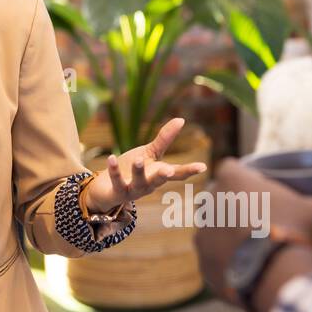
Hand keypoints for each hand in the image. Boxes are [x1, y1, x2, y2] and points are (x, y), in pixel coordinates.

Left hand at [85, 118, 204, 212]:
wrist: (108, 188)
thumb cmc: (132, 168)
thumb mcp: (150, 153)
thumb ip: (165, 139)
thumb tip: (181, 119)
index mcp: (159, 173)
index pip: (177, 172)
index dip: (190, 170)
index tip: (203, 167)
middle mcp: (149, 184)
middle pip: (160, 180)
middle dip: (165, 175)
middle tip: (169, 170)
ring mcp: (134, 189)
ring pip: (139, 182)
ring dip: (139, 171)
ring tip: (138, 159)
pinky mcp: (117, 191)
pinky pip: (117, 181)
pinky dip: (114, 171)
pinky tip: (111, 158)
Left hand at [194, 158, 311, 307]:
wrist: (285, 281)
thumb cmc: (305, 234)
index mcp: (232, 179)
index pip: (231, 168)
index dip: (248, 179)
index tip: (264, 190)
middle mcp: (210, 203)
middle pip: (219, 198)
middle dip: (236, 207)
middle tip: (264, 221)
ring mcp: (203, 237)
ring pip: (214, 230)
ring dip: (230, 236)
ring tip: (258, 249)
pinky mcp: (205, 267)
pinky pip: (216, 261)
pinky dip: (230, 265)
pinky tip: (250, 271)